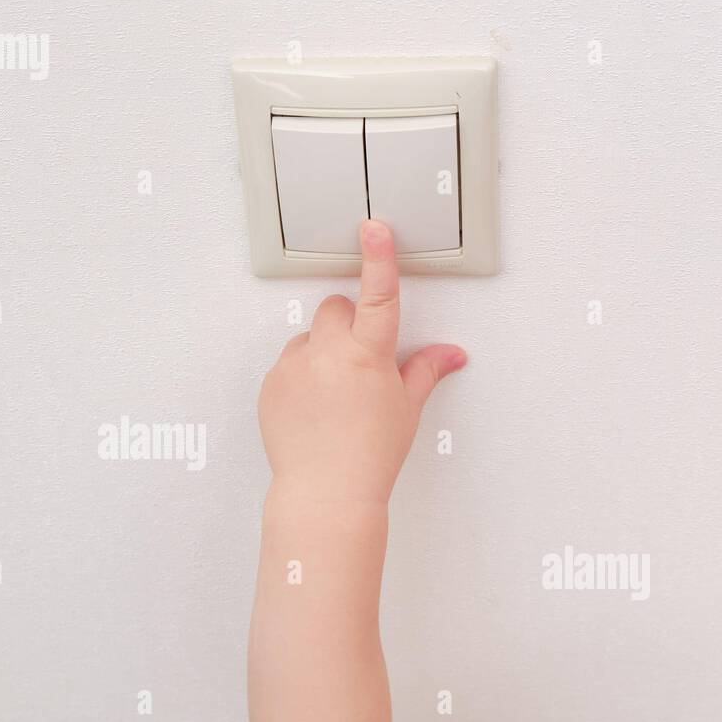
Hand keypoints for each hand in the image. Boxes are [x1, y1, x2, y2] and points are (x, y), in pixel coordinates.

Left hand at [257, 219, 465, 503]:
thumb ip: (425, 371)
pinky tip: (317, 407)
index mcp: (367, 356)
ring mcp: (294, 367)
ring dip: (324, 350)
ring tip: (338, 393)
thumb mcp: (406, 409)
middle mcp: (327, 354)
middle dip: (350, 323)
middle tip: (362, 360)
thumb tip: (450, 354)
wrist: (326, 492)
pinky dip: (303, 376)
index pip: (378, 295)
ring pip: (309, 336)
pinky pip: (288, 363)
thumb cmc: (370, 456)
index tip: (374, 228)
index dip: (379, 258)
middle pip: (336, 308)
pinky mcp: (271, 384)